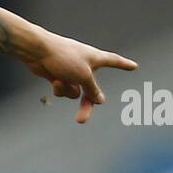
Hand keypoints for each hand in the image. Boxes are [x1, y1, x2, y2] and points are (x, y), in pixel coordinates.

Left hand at [21, 33, 137, 123]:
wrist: (38, 51)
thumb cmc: (63, 57)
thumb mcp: (83, 76)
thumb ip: (92, 89)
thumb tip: (100, 100)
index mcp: (95, 59)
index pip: (114, 61)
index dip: (124, 65)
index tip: (134, 66)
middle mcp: (85, 65)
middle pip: (91, 90)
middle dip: (85, 105)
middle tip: (81, 120)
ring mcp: (71, 72)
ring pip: (75, 92)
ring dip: (67, 91)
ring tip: (60, 80)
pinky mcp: (59, 76)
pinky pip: (63, 90)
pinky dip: (59, 88)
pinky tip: (53, 79)